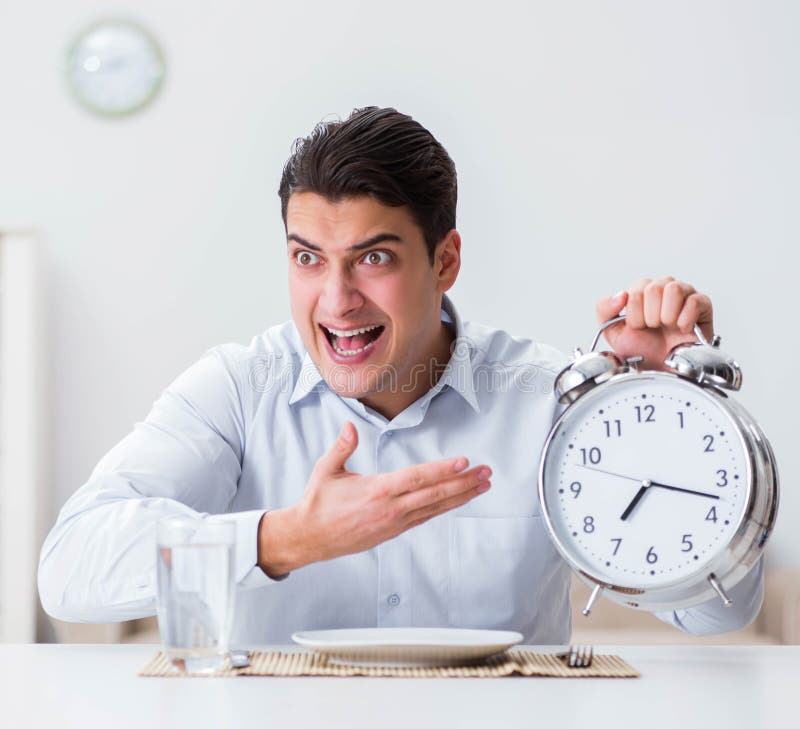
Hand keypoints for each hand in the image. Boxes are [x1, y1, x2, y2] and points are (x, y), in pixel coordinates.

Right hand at [257, 421, 491, 575]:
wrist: (310, 538)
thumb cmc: (318, 502)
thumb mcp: (326, 470)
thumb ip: (342, 447)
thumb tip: (350, 426)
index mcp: (377, 490)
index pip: (417, 478)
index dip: (443, 470)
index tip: (465, 462)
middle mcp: (391, 508)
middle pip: (435, 494)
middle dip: (464, 483)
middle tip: (487, 473)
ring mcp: (394, 522)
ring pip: (435, 507)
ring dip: (461, 496)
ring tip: (483, 486)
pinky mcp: (393, 531)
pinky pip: (425, 517)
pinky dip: (444, 507)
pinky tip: (458, 500)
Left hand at [595, 277, 713, 370]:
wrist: (662, 369)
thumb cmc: (642, 349)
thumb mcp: (612, 331)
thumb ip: (604, 309)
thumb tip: (621, 294)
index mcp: (642, 291)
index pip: (636, 288)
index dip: (635, 313)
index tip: (639, 327)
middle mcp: (663, 288)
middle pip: (653, 288)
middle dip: (650, 316)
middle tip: (654, 328)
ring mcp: (684, 294)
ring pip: (673, 289)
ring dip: (666, 316)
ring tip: (667, 327)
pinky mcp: (703, 304)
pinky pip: (694, 301)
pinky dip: (685, 320)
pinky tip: (681, 329)